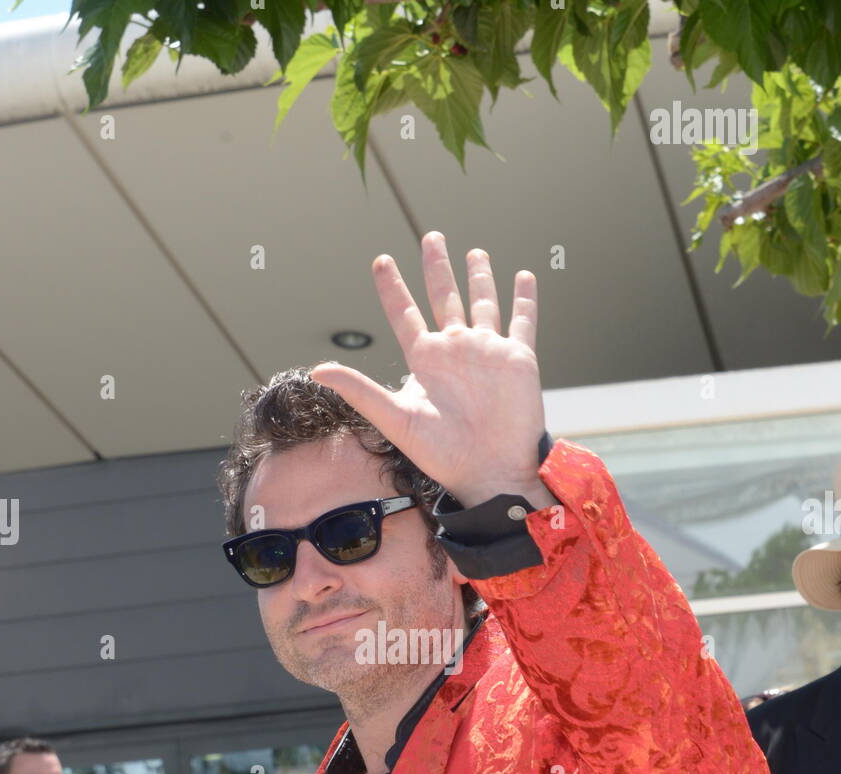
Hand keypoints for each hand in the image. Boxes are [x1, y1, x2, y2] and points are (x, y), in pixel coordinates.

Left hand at [308, 231, 548, 508]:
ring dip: (478, 276)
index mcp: (425, 359)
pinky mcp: (517, 358)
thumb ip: (359, 390)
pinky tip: (522, 276)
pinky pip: (522, 320)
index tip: (382, 261)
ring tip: (474, 251)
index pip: (404, 313)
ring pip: (482, 302)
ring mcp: (487, 351)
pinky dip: (523, 298)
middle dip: (436, 266)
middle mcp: (455, 350)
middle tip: (430, 236)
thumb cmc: (441, 453)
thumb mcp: (395, 418)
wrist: (489, 470)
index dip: (393, 287)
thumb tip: (317, 371)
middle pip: (442, 296)